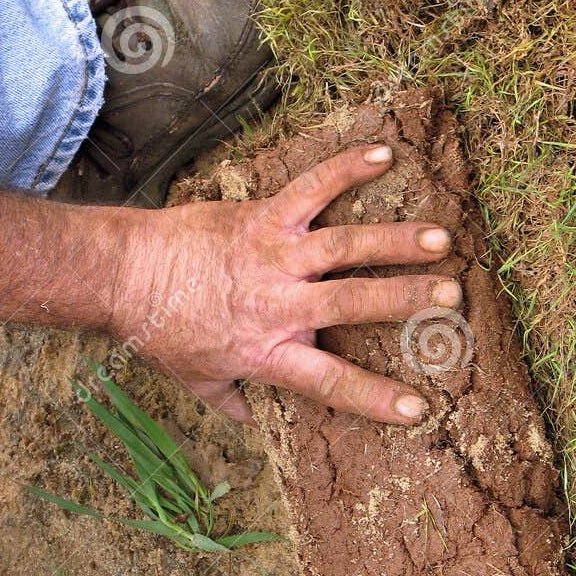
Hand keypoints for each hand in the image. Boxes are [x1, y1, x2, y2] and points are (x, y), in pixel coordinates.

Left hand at [107, 144, 459, 421]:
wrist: (125, 274)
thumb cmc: (161, 330)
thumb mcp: (196, 378)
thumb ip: (229, 400)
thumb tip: (248, 422)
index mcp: (267, 353)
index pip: (329, 382)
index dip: (374, 398)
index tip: (416, 409)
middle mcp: (277, 304)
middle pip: (351, 304)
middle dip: (404, 300)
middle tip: (450, 297)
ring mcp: (273, 256)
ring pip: (344, 246)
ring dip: (394, 240)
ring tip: (441, 238)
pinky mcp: (263, 216)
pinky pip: (311, 187)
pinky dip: (346, 167)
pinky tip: (385, 153)